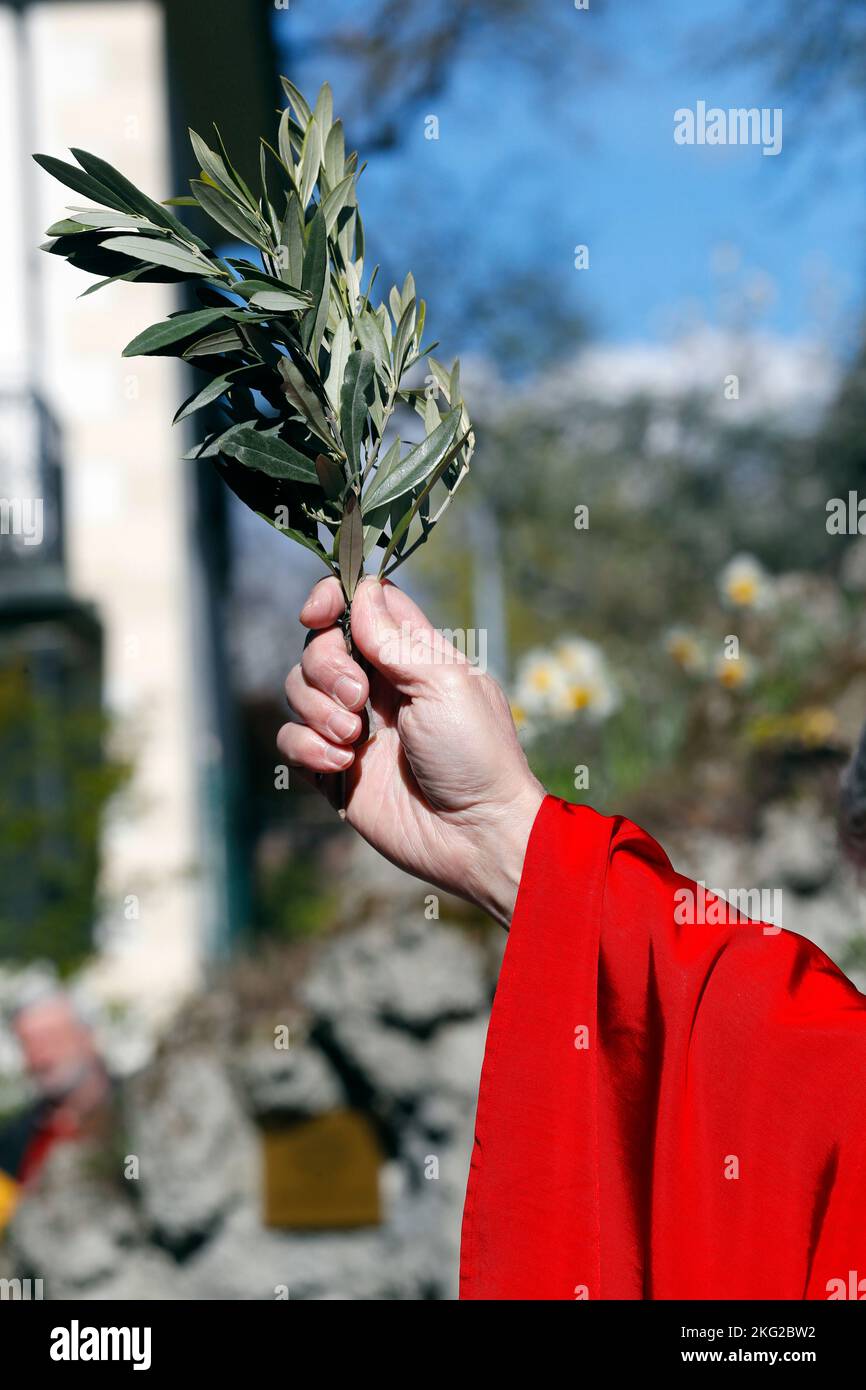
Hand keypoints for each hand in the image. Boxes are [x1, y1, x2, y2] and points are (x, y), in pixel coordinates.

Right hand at [277, 576, 545, 926]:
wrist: (475, 834)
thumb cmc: (476, 754)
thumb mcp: (445, 683)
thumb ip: (396, 639)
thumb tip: (360, 591)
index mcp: (409, 656)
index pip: (359, 605)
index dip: (331, 599)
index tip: (316, 614)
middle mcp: (377, 686)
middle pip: (318, 646)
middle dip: (326, 666)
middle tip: (360, 700)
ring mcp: (352, 726)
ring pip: (297, 689)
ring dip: (318, 710)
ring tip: (354, 740)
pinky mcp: (333, 768)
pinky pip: (292, 740)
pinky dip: (307, 748)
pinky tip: (343, 766)